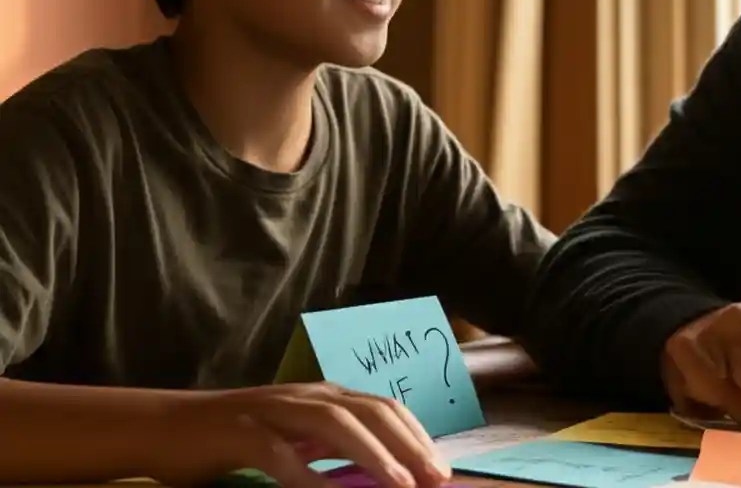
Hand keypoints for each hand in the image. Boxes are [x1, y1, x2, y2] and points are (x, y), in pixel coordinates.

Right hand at [149, 382, 449, 487]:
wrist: (165, 427)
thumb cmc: (235, 438)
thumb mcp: (295, 438)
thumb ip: (333, 448)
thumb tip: (384, 469)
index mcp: (324, 395)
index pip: (385, 407)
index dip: (418, 436)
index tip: (442, 470)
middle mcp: (306, 395)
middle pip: (371, 411)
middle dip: (409, 445)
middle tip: (435, 479)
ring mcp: (274, 409)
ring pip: (336, 425)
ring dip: (373, 455)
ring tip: (401, 485)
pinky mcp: (241, 432)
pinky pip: (281, 454)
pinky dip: (310, 477)